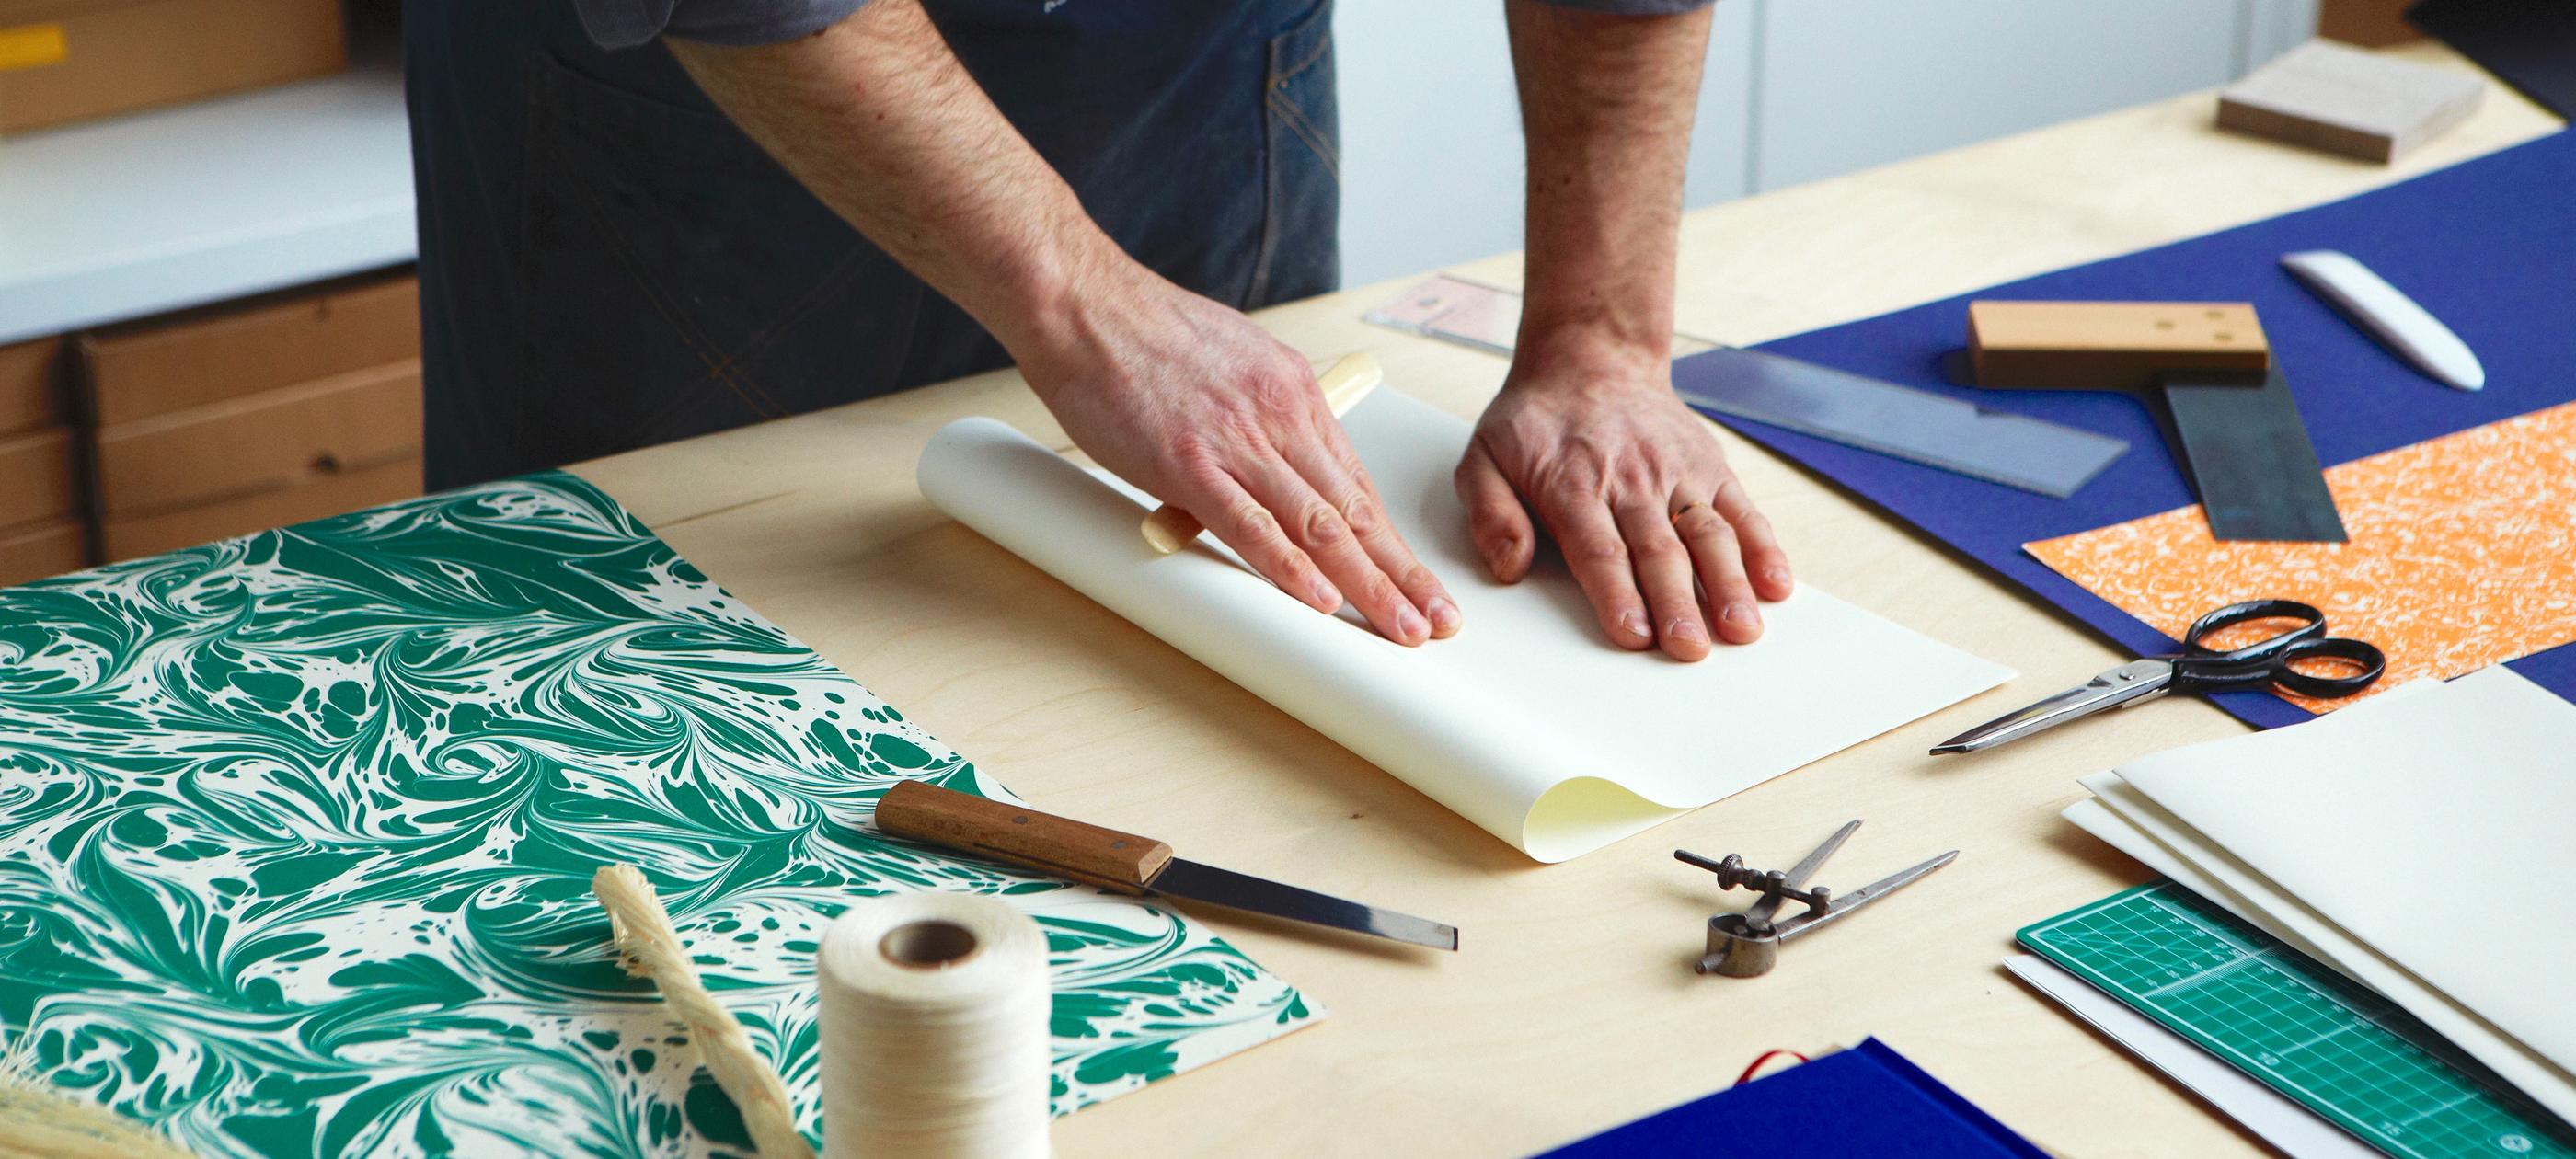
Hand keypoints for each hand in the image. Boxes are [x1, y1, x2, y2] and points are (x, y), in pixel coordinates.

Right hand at [1015, 264, 1459, 645]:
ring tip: (1401, 628)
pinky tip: (1320, 598)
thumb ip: (1254, 418)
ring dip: (1366, 584)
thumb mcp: (1229, 365)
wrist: (1084, 304)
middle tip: (1437, 622)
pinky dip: (1289, 565)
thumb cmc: (1143, 333)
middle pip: (1355, 509)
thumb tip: (1262, 466)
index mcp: (1294, 391)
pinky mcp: (1188, 462)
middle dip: (1401, 574)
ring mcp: (1237, 440)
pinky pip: (1249, 522)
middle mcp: (1280, 415)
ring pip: (1319, 524)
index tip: (1418, 582)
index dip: (1391, 541)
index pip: (1357, 482)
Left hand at [1455, 344, 1791, 659]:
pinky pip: (1740, 510)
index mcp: (1573, 485)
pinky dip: (1763, 548)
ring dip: (1728, 583)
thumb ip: (1491, 514)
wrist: (1590, 359)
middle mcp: (1631, 480)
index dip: (1618, 593)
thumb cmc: (1535, 422)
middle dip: (1677, 603)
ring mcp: (1676, 473)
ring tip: (1741, 628)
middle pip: (1658, 549)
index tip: (1634, 632)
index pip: (1599, 548)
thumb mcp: (1483, 458)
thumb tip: (1510, 566)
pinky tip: (1776, 585)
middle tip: (1689, 648)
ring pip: (1707, 533)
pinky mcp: (1709, 467)